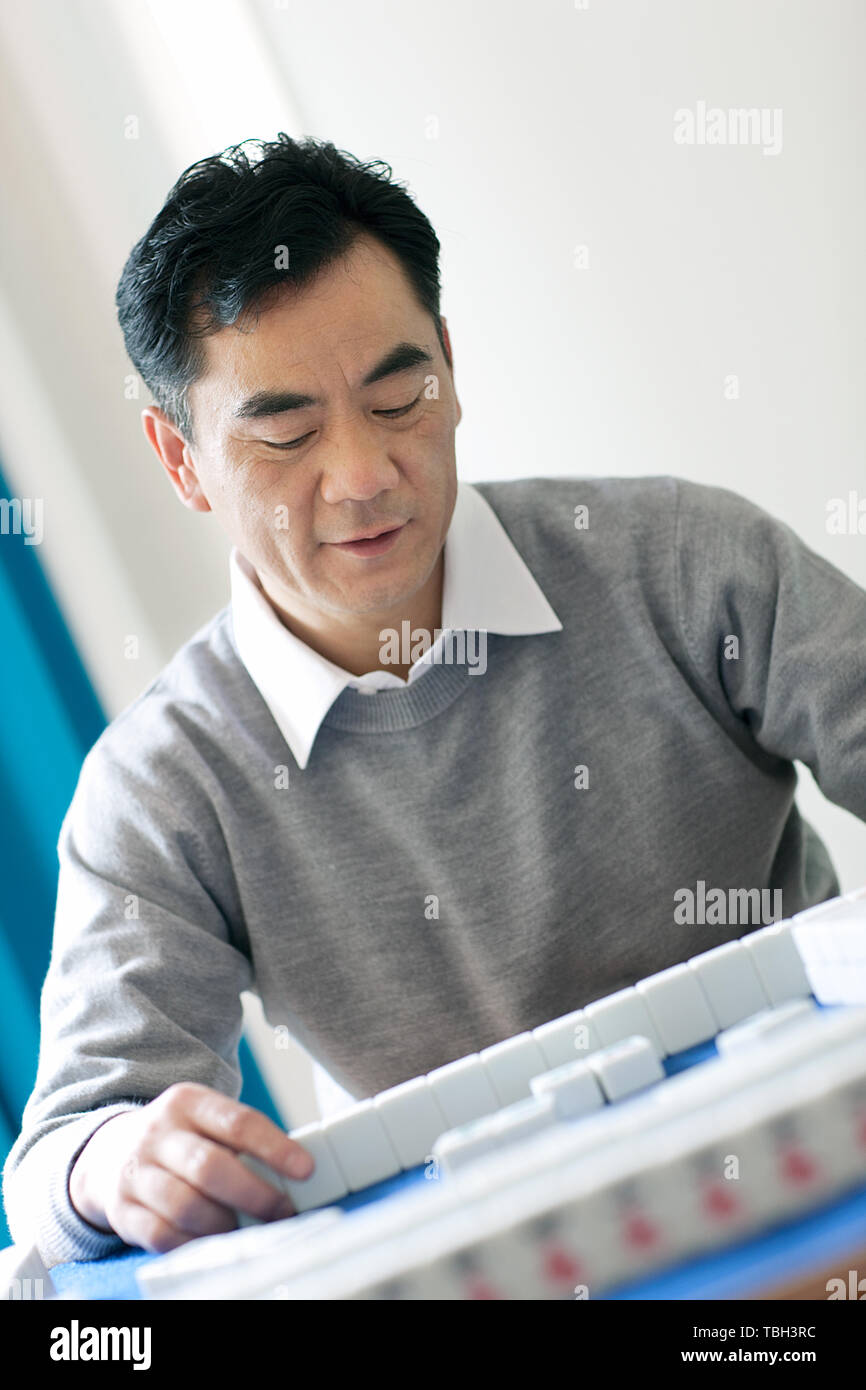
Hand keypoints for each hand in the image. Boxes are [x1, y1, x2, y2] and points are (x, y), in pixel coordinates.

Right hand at [68, 1082, 313, 1252]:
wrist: (109, 1151)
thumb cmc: (180, 1139)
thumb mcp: (205, 1120)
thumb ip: (242, 1141)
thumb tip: (295, 1174)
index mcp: (188, 1102)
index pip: (238, 1122)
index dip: (275, 1148)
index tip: (305, 1170)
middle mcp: (158, 1133)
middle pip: (210, 1167)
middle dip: (254, 1195)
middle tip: (282, 1210)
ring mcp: (136, 1172)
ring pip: (186, 1205)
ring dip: (225, 1224)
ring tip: (248, 1229)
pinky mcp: (123, 1211)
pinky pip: (163, 1236)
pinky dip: (196, 1243)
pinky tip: (215, 1241)